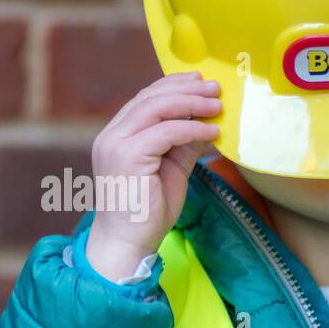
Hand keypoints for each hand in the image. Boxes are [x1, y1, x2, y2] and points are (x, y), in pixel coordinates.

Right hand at [85, 72, 220, 280]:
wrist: (127, 245)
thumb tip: (207, 123)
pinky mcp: (127, 157)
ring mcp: (115, 144)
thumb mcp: (171, 169)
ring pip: (156, 108)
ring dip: (191, 103)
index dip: (174, 86)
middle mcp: (111, 135)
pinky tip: (212, 131)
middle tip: (215, 88)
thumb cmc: (147, 213)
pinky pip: (166, 132)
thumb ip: (184, 144)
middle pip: (150, 97)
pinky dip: (192, 128)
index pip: (145, 99)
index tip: (200, 83)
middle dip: (186, 89)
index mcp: (117, 136)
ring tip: (217, 105)